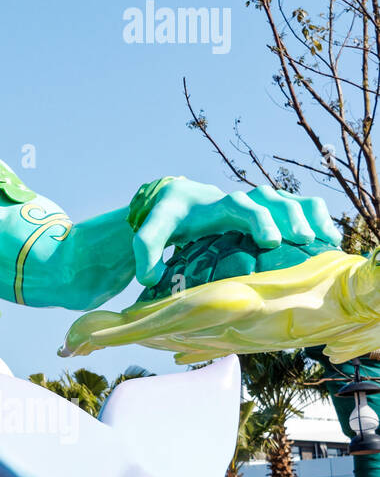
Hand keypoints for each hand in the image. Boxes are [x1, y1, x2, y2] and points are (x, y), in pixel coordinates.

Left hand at [133, 179, 340, 285]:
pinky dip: (316, 216)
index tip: (271, 241)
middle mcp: (241, 200)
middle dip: (288, 217)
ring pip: (289, 199)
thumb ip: (147, 249)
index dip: (258, 220)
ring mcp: (257, 204)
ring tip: (324, 241)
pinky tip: (329, 239)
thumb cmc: (168, 218)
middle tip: (301, 241)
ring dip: (309, 215)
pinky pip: (299, 206)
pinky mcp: (268, 211)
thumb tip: (150, 277)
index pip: (240, 206)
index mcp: (215, 204)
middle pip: (270, 199)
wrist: (179, 201)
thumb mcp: (152, 230)